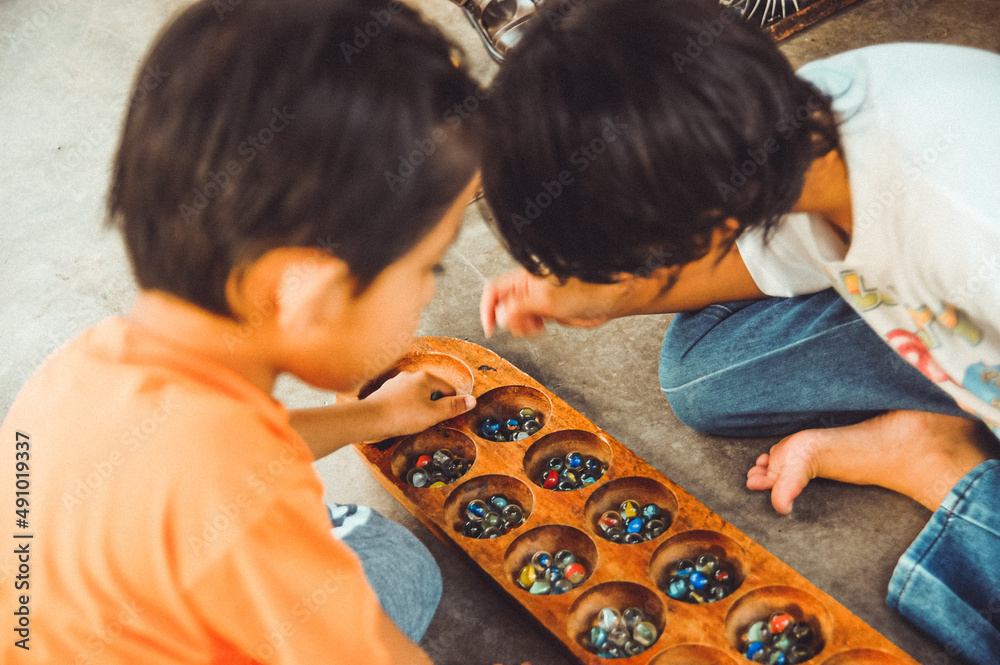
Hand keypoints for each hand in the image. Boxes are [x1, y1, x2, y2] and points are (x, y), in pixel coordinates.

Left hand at [363, 370, 475, 438]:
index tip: (446, 417)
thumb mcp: (433, 414)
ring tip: (414, 423)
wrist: (370, 420)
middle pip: (431, 391)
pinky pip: (402, 402)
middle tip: (430, 421)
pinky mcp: (386, 394)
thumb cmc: (401, 416)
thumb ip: (453, 407)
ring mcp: (396, 384)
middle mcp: (410, 377)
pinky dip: (405, 410)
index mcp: (424, 377)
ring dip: (418, 409)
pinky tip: (402, 421)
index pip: (447, 389)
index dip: (450, 404)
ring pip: (416, 396)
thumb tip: (472, 401)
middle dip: (433, 406)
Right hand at [480, 269, 628, 337]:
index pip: (494, 291)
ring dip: (521, 327)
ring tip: (537, 327)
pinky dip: (531, 330)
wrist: (609, 300)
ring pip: (515, 318)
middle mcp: (528, 288)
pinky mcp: (547, 311)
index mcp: (524, 279)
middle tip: (525, 326)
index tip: (490, 327)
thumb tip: (500, 315)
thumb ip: (520, 307)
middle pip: (503, 307)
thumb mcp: (547, 300)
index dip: (487, 308)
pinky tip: (542, 328)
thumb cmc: (587, 290)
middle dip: (510, 321)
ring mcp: (537, 300)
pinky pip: (529, 323)